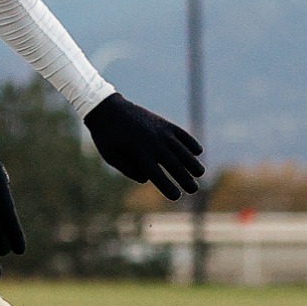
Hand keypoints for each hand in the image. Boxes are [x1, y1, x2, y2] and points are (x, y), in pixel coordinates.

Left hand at [83, 93, 203, 199]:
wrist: (108, 108)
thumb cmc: (107, 137)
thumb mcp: (111, 157)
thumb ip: (128, 169)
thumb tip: (146, 178)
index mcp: (139, 153)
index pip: (158, 175)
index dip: (168, 187)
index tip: (176, 196)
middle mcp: (153, 143)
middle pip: (174, 165)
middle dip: (185, 178)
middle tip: (194, 190)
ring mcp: (161, 132)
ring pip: (182, 150)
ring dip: (192, 163)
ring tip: (200, 174)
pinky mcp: (164, 123)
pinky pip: (182, 134)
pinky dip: (191, 143)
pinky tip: (197, 152)